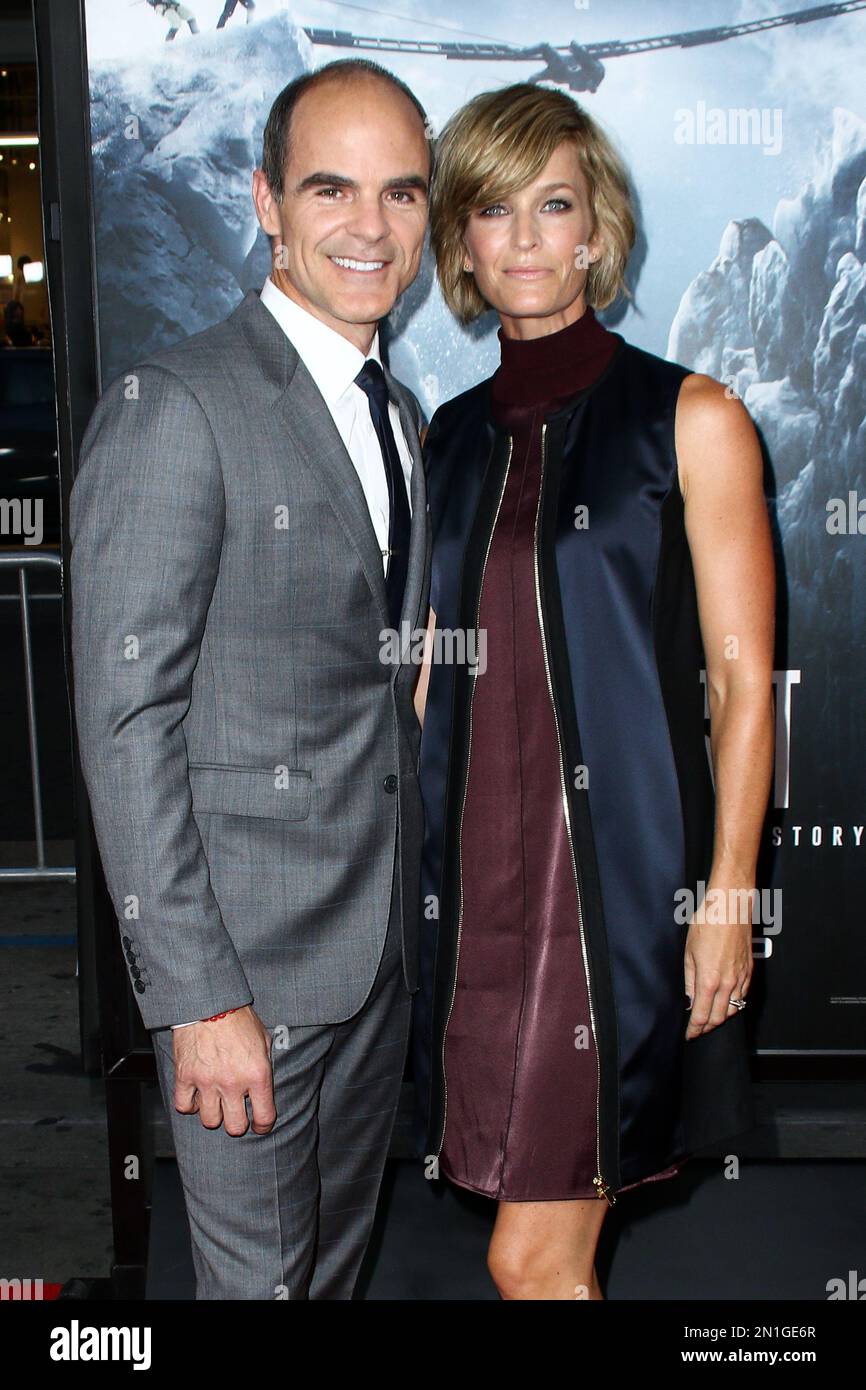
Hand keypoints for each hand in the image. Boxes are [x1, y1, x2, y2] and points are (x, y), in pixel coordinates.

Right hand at [171, 1004, 275, 1134]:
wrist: (210, 1001)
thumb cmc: (238, 1016)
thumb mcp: (263, 1039)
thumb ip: (264, 1064)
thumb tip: (264, 1083)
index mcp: (257, 1074)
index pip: (264, 1116)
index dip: (263, 1125)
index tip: (260, 1124)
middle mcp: (233, 1083)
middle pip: (234, 1127)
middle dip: (237, 1123)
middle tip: (236, 1114)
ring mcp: (207, 1082)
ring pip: (210, 1121)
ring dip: (214, 1115)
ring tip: (216, 1103)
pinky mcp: (186, 1077)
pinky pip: (184, 1106)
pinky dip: (189, 1105)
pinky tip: (196, 1097)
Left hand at [683, 889, 752, 1038]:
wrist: (730, 907)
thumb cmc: (707, 923)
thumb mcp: (688, 952)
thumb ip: (689, 980)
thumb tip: (689, 999)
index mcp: (709, 980)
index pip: (701, 1015)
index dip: (695, 1029)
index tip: (690, 1034)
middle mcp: (728, 983)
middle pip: (719, 1017)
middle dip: (707, 1026)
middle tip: (698, 1029)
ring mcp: (741, 977)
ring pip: (734, 1009)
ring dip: (721, 1016)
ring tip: (711, 1018)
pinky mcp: (750, 970)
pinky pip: (743, 995)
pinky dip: (734, 1004)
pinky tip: (727, 1002)